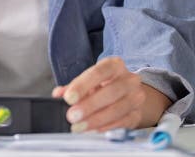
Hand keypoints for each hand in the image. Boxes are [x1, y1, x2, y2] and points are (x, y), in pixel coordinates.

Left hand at [51, 56, 172, 132]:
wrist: (127, 94)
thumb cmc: (103, 84)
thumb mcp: (87, 81)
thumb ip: (72, 87)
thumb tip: (58, 94)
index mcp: (114, 65)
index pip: (99, 72)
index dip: (83, 85)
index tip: (68, 98)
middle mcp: (129, 79)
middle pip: (111, 91)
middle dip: (90, 105)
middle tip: (72, 116)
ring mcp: (136, 97)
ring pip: (118, 109)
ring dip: (96, 119)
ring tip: (79, 126)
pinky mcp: (137, 114)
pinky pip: (123, 122)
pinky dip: (106, 127)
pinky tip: (93, 130)